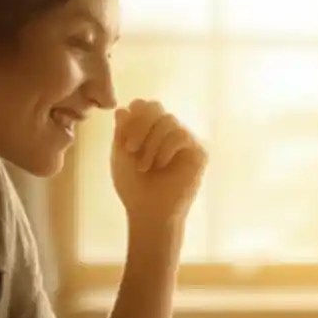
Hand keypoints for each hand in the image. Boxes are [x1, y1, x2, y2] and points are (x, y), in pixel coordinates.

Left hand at [111, 99, 206, 224]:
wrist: (149, 213)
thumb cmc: (133, 187)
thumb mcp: (120, 155)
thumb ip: (122, 130)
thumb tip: (123, 108)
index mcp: (148, 130)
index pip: (142, 105)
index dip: (132, 116)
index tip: (123, 140)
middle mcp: (167, 132)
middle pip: (155, 106)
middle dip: (139, 125)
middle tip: (130, 148)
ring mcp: (184, 141)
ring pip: (169, 120)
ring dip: (151, 141)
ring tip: (144, 165)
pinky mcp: (198, 153)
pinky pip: (182, 135)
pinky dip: (166, 148)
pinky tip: (160, 165)